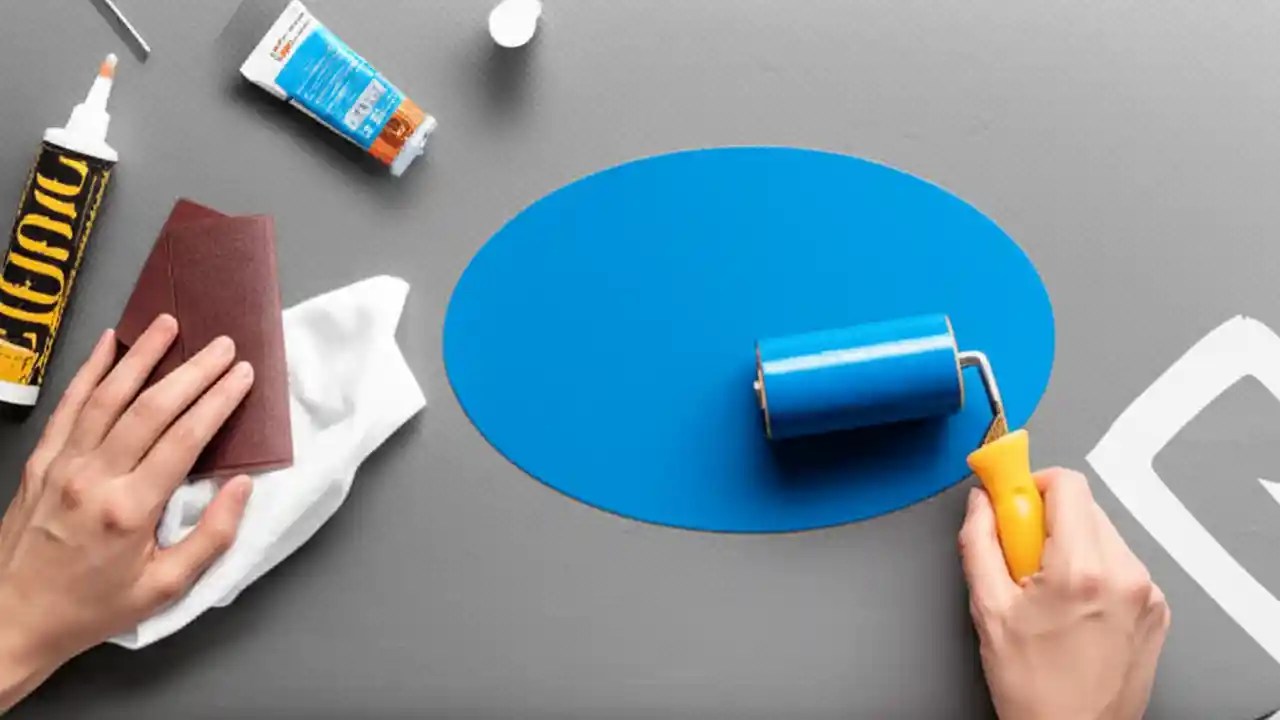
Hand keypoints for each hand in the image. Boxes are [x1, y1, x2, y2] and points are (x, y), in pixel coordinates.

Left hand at [0, 316, 253, 710]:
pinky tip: (108, 345)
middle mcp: (93, 478)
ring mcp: (61, 466)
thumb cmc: (92, 609)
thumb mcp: (165, 589)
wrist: (12, 620)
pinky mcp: (39, 462)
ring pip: (108, 396)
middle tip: (223, 345)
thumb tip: (241, 487)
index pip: (184, 439)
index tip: (243, 376)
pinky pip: (69, 406)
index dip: (218, 402)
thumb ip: (212, 537)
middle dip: (192, 371)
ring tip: (169, 324)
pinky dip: (90, 371)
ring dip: (142, 356)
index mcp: (130, 510)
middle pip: (151, 408)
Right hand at [959, 468, 1170, 719]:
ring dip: (1069, 544)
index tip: (1008, 492)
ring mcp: (1146, 594)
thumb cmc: (1035, 691)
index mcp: (1083, 571)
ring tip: (1045, 590)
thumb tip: (980, 504)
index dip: (1030, 482)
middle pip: (1083, 507)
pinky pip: (1120, 564)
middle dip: (1045, 519)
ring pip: (1102, 534)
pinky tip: (1071, 606)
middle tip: (1018, 554)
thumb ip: (979, 542)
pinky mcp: (1156, 608)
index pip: (1067, 484)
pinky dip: (1093, 570)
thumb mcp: (988, 610)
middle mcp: (1125, 576)